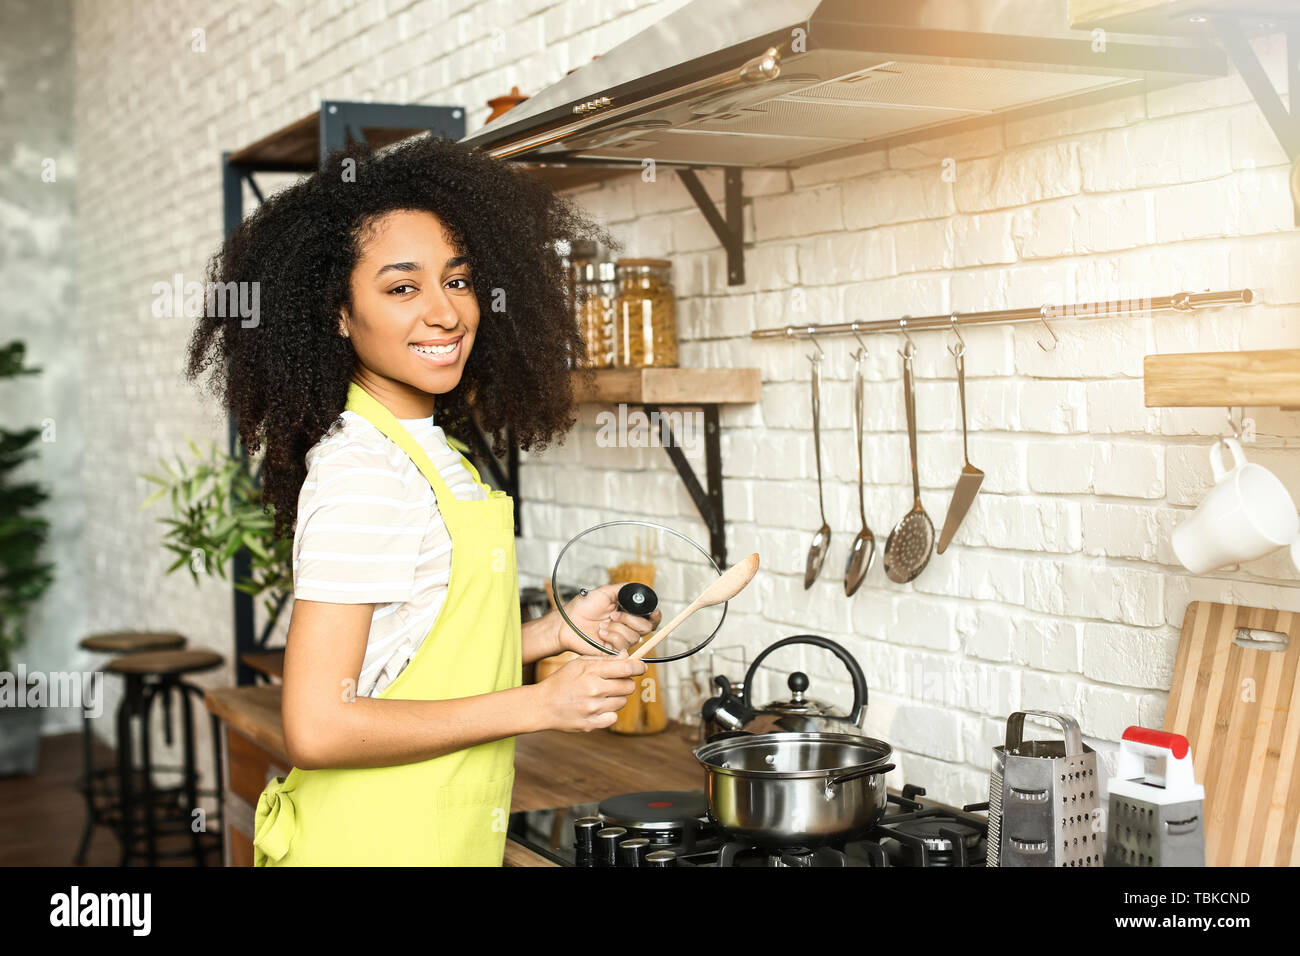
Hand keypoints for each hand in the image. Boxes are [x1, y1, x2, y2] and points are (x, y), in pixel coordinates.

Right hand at [534, 652, 648, 731]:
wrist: (542, 705)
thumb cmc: (561, 681)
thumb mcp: (579, 664)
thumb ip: (604, 660)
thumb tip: (627, 656)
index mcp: (592, 672)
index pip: (627, 667)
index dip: (639, 666)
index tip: (640, 666)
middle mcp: (594, 690)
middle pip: (629, 686)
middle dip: (625, 682)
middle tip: (614, 682)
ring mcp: (593, 709)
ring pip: (622, 702)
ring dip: (617, 698)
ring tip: (601, 695)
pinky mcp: (591, 724)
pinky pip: (613, 718)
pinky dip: (609, 713)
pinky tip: (598, 708)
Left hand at [555, 583, 661, 655]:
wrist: (568, 623)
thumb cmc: (581, 608)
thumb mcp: (604, 592)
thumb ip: (623, 589)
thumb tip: (638, 589)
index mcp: (627, 613)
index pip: (650, 618)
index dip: (655, 616)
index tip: (653, 612)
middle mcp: (627, 627)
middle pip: (647, 628)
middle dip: (631, 619)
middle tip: (614, 614)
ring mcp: (621, 640)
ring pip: (634, 636)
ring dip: (617, 628)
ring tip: (602, 624)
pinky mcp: (614, 651)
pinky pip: (623, 645)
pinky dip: (612, 636)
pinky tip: (601, 632)